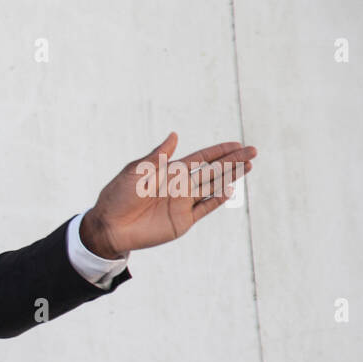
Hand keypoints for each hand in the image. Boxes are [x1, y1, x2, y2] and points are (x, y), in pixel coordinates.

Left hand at [82, 132, 256, 258]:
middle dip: (232, 161)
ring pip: (212, 188)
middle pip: (212, 171)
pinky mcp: (181, 221)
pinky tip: (230, 190)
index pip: (201, 158)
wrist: (109, 226)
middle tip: (253, 152)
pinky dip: (217, 200)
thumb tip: (175, 135)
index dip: (219, 151)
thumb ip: (158, 156)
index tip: (237, 145)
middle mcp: (179, 186)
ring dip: (230, 177)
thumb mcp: (137, 171)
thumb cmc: (118, 196)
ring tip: (249, 166)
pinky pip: (204, 209)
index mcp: (169, 171)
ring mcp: (182, 204)